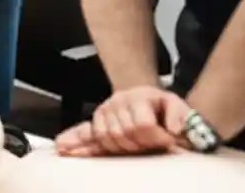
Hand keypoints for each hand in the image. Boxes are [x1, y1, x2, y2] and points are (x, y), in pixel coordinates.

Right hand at [55, 86, 189, 156]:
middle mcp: (118, 101)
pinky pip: (86, 134)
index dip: (156, 137)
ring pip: (108, 137)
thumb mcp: (177, 107)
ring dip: (121, 147)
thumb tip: (174, 129)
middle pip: (124, 132)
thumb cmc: (163, 110)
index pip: (143, 124)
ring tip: (135, 145)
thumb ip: (180, 117)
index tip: (167, 141)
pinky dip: (76, 142)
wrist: (147, 102)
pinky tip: (63, 147)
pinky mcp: (96, 122)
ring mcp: (105, 111)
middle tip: (151, 145)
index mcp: (140, 97)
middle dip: (140, 144)